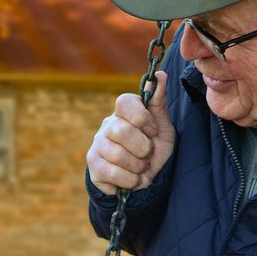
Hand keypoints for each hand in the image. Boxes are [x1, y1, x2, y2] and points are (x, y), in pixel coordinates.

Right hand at [87, 70, 174, 195]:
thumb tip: (160, 75)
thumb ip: (159, 103)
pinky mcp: (93, 165)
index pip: (124, 101)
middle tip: (148, 155)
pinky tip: (134, 180)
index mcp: (124, 113)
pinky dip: (130, 180)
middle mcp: (108, 125)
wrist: (145, 181)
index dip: (141, 118)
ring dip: (138, 167)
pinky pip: (112, 172)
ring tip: (141, 168)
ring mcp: (97, 144)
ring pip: (117, 154)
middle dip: (143, 148)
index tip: (153, 131)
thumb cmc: (154, 150)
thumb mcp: (163, 128)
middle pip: (121, 130)